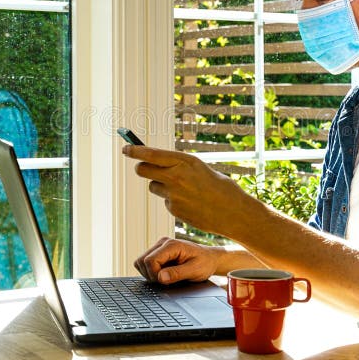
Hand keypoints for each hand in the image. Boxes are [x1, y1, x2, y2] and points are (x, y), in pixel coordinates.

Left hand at [122, 145, 257, 237]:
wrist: (232, 211)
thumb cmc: (218, 186)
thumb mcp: (198, 168)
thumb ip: (178, 165)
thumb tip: (155, 161)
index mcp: (184, 160)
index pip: (151, 153)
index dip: (135, 150)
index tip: (126, 148)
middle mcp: (176, 176)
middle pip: (142, 169)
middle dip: (141, 167)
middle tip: (144, 167)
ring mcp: (173, 194)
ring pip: (154, 186)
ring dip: (161, 186)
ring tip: (183, 189)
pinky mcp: (173, 209)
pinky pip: (165, 201)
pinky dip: (173, 200)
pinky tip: (190, 202)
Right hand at [134, 237, 221, 283]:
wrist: (209, 258)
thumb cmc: (204, 263)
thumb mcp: (194, 270)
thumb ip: (177, 274)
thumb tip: (160, 277)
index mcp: (171, 245)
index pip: (150, 260)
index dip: (154, 275)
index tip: (165, 280)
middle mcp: (163, 243)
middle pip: (142, 261)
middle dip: (150, 275)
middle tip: (165, 279)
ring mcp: (159, 247)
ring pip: (141, 262)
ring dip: (149, 273)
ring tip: (165, 276)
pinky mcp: (158, 252)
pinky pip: (145, 263)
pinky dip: (151, 271)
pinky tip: (163, 273)